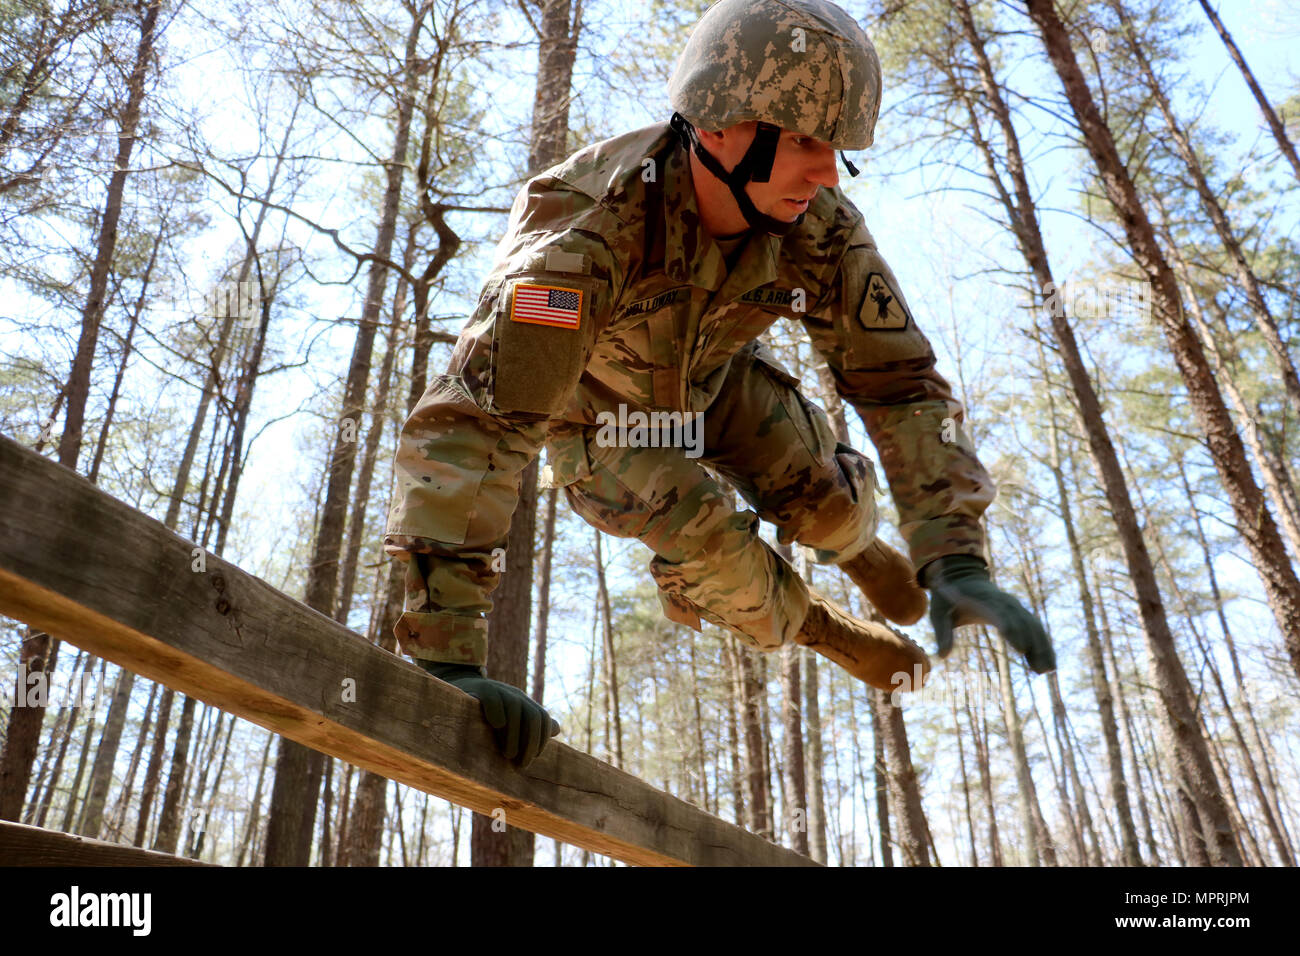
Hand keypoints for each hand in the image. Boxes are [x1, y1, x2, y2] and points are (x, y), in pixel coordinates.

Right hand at [419, 661, 560, 767]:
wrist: (462, 686)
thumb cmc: (486, 711)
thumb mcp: (511, 717)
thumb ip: (531, 724)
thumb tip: (556, 728)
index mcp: (524, 703)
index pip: (542, 719)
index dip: (541, 740)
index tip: (532, 758)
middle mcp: (515, 695)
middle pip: (532, 716)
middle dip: (530, 743)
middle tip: (521, 764)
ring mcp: (499, 689)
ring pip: (515, 709)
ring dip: (514, 736)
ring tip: (507, 755)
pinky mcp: (481, 688)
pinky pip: (494, 698)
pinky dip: (497, 713)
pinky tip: (495, 727)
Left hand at [920, 555, 1055, 673]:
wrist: (962, 577)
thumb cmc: (948, 598)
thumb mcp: (939, 613)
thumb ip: (942, 633)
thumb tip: (941, 656)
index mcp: (984, 601)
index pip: (1001, 616)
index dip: (1012, 631)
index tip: (1022, 650)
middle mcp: (1004, 602)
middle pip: (1023, 622)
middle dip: (1034, 644)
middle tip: (1041, 669)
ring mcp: (1014, 606)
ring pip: (1033, 626)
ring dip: (1042, 646)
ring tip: (1048, 671)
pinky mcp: (1018, 612)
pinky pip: (1034, 627)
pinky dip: (1042, 644)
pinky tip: (1048, 664)